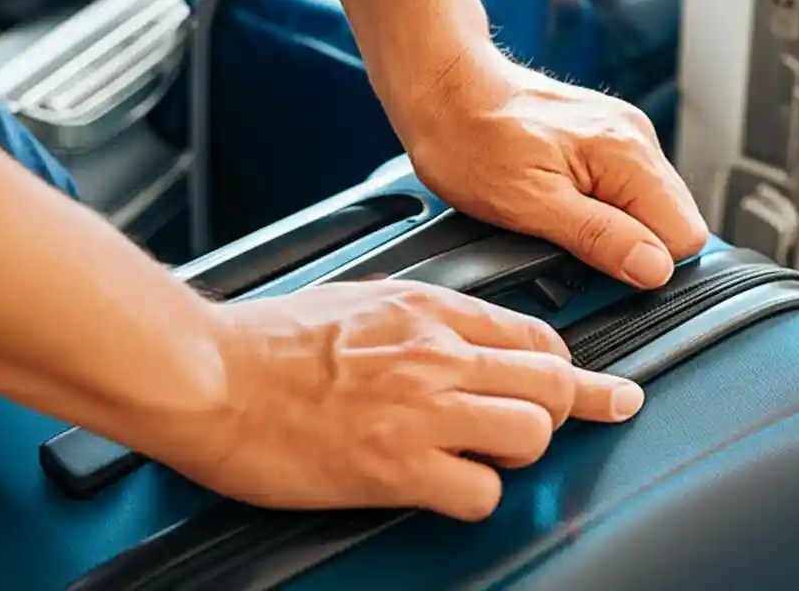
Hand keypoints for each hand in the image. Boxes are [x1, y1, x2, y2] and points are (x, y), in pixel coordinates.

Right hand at [178, 281, 643, 521]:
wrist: (209, 374)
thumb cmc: (269, 342)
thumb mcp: (362, 301)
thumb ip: (424, 321)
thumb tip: (466, 344)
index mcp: (429, 311)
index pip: (537, 337)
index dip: (565, 370)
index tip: (589, 388)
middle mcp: (437, 355)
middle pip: (554, 384)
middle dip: (561, 411)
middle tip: (540, 428)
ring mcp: (422, 411)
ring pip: (533, 433)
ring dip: (517, 454)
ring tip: (478, 457)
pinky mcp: (397, 466)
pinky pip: (481, 492)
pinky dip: (473, 497)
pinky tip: (442, 488)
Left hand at [388, 47, 708, 289]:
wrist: (442, 87)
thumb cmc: (470, 139)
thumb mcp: (530, 205)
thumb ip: (601, 238)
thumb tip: (655, 268)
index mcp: (628, 154)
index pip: (685, 235)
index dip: (646, 263)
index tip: (601, 265)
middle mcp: (635, 138)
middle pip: (670, 222)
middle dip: (627, 245)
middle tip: (568, 241)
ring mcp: (620, 134)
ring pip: (645, 208)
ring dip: (609, 226)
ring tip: (556, 216)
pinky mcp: (601, 136)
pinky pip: (621, 188)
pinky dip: (595, 205)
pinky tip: (556, 199)